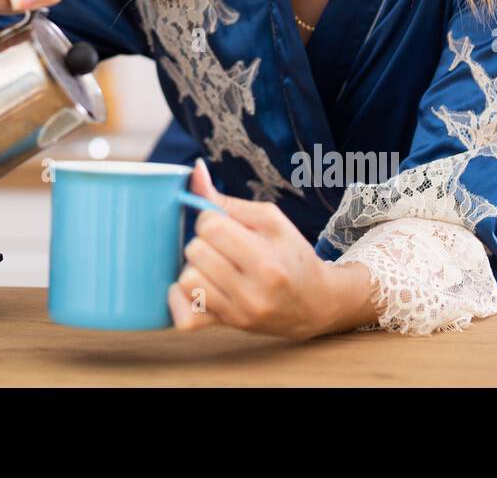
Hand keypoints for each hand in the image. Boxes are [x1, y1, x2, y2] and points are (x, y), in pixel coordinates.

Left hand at [166, 158, 376, 338]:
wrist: (315, 303)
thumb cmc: (291, 254)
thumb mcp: (269, 219)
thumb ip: (226, 199)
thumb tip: (194, 169)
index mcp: (266, 260)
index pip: (211, 226)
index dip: (211, 219)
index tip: (223, 225)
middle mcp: (252, 292)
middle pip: (195, 251)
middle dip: (203, 242)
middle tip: (221, 247)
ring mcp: (239, 314)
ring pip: (187, 280)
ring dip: (195, 268)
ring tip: (214, 266)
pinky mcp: (227, 327)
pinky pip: (185, 317)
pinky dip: (182, 299)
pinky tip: (198, 287)